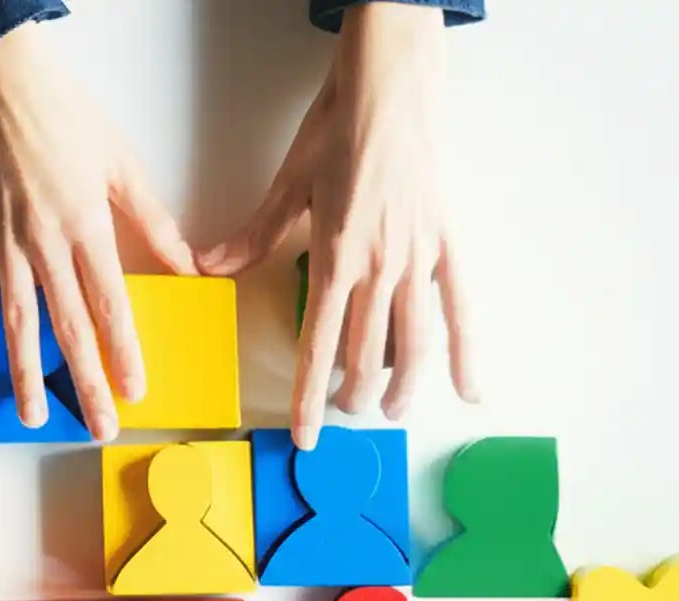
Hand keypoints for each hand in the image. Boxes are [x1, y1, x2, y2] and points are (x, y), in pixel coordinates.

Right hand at [0, 25, 195, 441]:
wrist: (4, 85)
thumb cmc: (66, 118)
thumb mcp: (124, 165)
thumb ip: (154, 221)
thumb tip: (186, 265)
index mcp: (85, 227)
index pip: (109, 305)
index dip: (123, 352)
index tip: (134, 389)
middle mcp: (43, 243)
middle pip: (67, 327)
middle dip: (84, 382)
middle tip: (97, 424)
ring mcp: (2, 243)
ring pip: (16, 321)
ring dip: (24, 373)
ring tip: (33, 415)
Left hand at [195, 4, 477, 449]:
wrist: (391, 87)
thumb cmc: (338, 130)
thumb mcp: (288, 185)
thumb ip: (254, 235)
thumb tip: (209, 265)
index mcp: (336, 257)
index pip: (318, 345)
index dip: (310, 397)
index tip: (306, 434)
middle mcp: (380, 267)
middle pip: (367, 354)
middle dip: (352, 394)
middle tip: (343, 413)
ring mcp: (418, 258)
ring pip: (413, 342)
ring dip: (401, 385)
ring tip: (390, 410)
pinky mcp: (446, 244)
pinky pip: (459, 308)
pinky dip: (466, 353)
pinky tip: (469, 390)